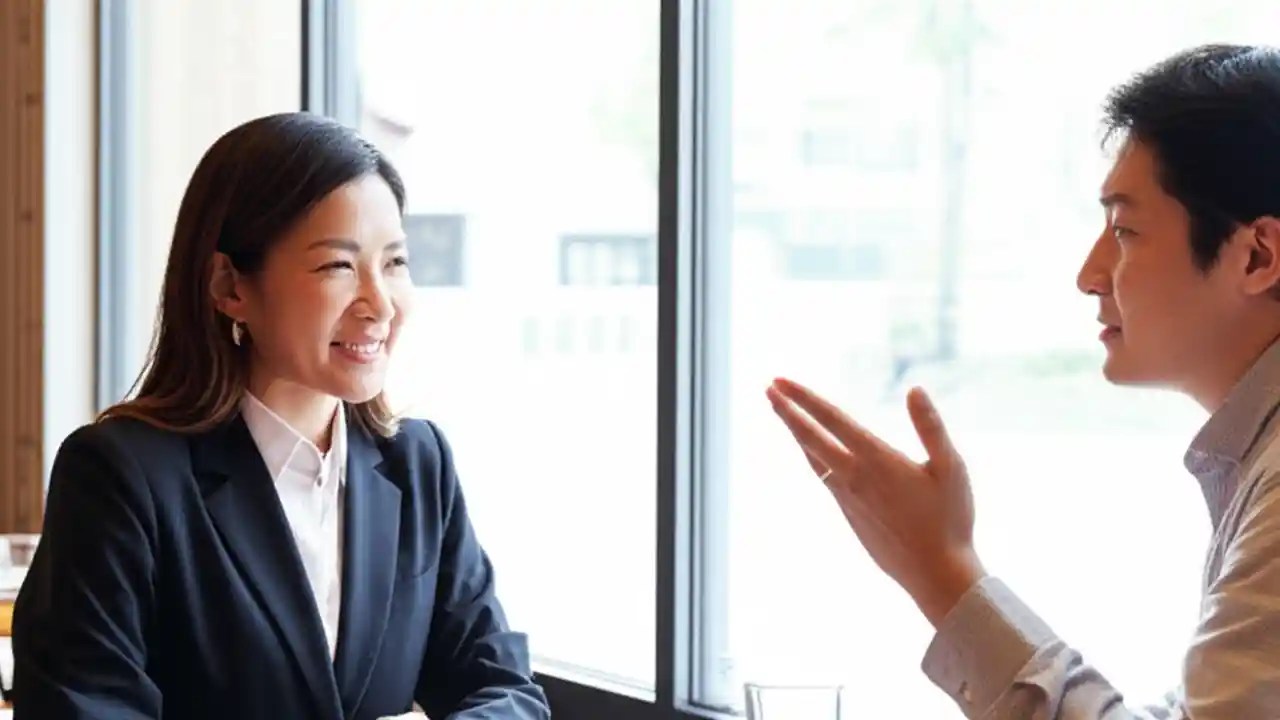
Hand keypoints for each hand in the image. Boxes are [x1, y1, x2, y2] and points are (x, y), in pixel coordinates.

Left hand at [766, 378, 985, 626]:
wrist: (935, 574)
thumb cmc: (949, 521)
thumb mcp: (951, 467)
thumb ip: (931, 426)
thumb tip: (914, 389)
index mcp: (877, 460)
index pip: (832, 419)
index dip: (803, 398)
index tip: (780, 381)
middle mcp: (853, 477)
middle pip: (810, 438)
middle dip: (787, 411)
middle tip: (768, 389)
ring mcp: (847, 499)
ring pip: (813, 458)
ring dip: (797, 434)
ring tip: (784, 414)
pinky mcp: (849, 516)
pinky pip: (824, 477)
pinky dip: (812, 457)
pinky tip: (813, 452)